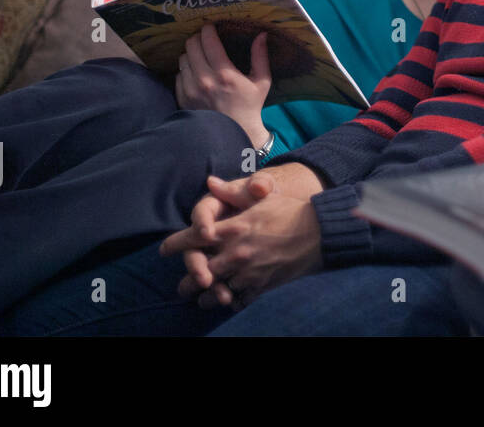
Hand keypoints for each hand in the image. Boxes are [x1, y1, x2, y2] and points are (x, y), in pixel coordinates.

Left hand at [161, 173, 321, 309]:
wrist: (320, 232)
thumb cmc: (290, 211)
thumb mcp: (262, 197)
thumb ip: (233, 192)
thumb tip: (210, 182)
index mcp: (233, 229)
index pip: (194, 238)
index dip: (176, 244)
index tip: (164, 250)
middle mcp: (235, 253)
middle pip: (199, 272)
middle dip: (188, 280)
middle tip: (181, 287)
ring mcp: (248, 272)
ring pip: (217, 291)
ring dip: (207, 297)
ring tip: (201, 301)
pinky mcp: (262, 286)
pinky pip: (239, 300)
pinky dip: (233, 302)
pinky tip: (230, 301)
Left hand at [174, 22, 270, 147]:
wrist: (235, 133)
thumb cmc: (250, 106)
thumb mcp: (261, 81)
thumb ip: (260, 56)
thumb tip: (262, 34)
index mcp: (225, 74)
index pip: (208, 41)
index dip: (208, 29)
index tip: (211, 27)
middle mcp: (205, 80)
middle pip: (191, 46)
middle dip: (197, 38)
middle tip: (204, 40)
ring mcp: (190, 90)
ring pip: (183, 59)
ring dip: (191, 54)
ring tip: (200, 57)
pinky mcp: (182, 98)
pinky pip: (178, 75)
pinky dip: (186, 70)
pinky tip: (195, 74)